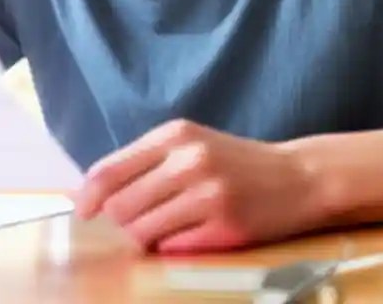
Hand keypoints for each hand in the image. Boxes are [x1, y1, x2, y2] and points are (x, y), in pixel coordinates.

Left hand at [71, 120, 331, 253]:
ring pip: (141, 231)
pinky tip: (193, 233)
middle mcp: (190, 161)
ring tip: (170, 226)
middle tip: (142, 219)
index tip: (83, 212)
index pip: (109, 171)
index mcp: (175, 135)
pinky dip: (173, 247)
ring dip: (146, 236)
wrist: (299, 177)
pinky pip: (172, 248)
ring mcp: (208, 194)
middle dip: (123, 220)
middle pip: (120, 207)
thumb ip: (146, 161)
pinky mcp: (225, 227)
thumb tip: (93, 193)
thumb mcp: (191, 144)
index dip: (88, 197)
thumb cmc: (236, 163)